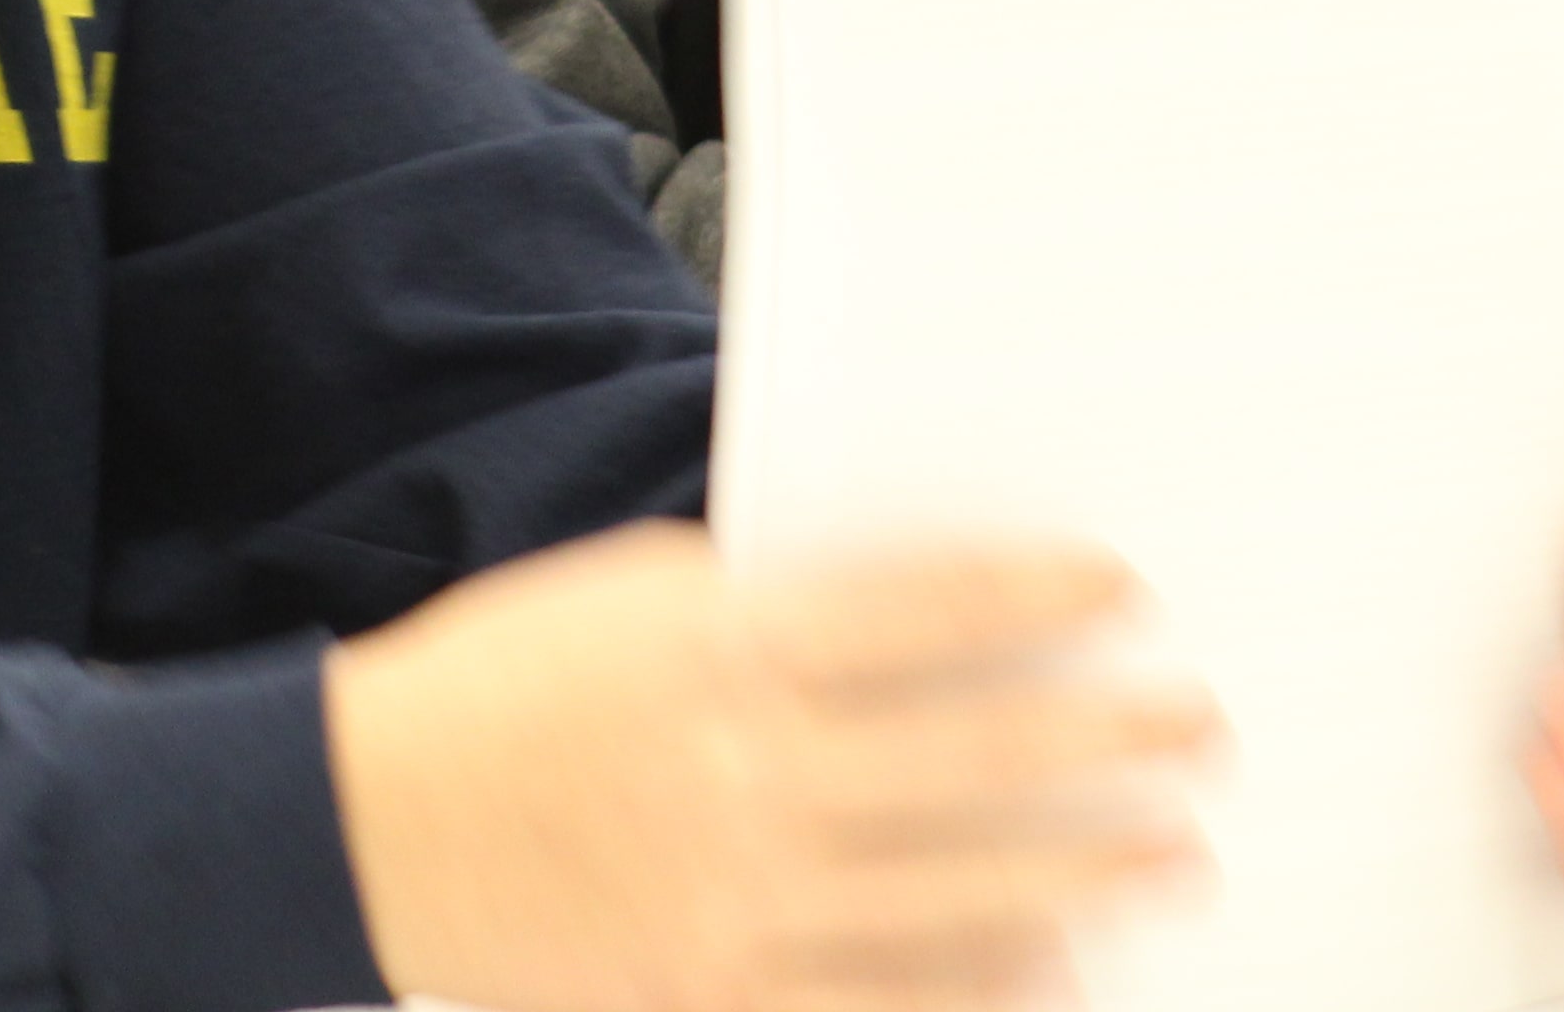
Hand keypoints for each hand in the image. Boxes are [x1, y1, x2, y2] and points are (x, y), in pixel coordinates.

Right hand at [322, 522, 1213, 1011]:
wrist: (364, 824)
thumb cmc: (501, 682)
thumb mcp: (632, 593)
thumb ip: (769, 603)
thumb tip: (920, 612)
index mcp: (724, 649)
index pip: (930, 613)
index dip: (1041, 600)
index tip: (1124, 596)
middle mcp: (747, 776)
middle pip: (976, 760)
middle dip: (1108, 743)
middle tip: (1199, 730)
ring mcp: (737, 903)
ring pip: (960, 896)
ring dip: (1088, 873)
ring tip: (1177, 855)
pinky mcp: (713, 995)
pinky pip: (883, 1004)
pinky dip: (985, 990)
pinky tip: (1062, 969)